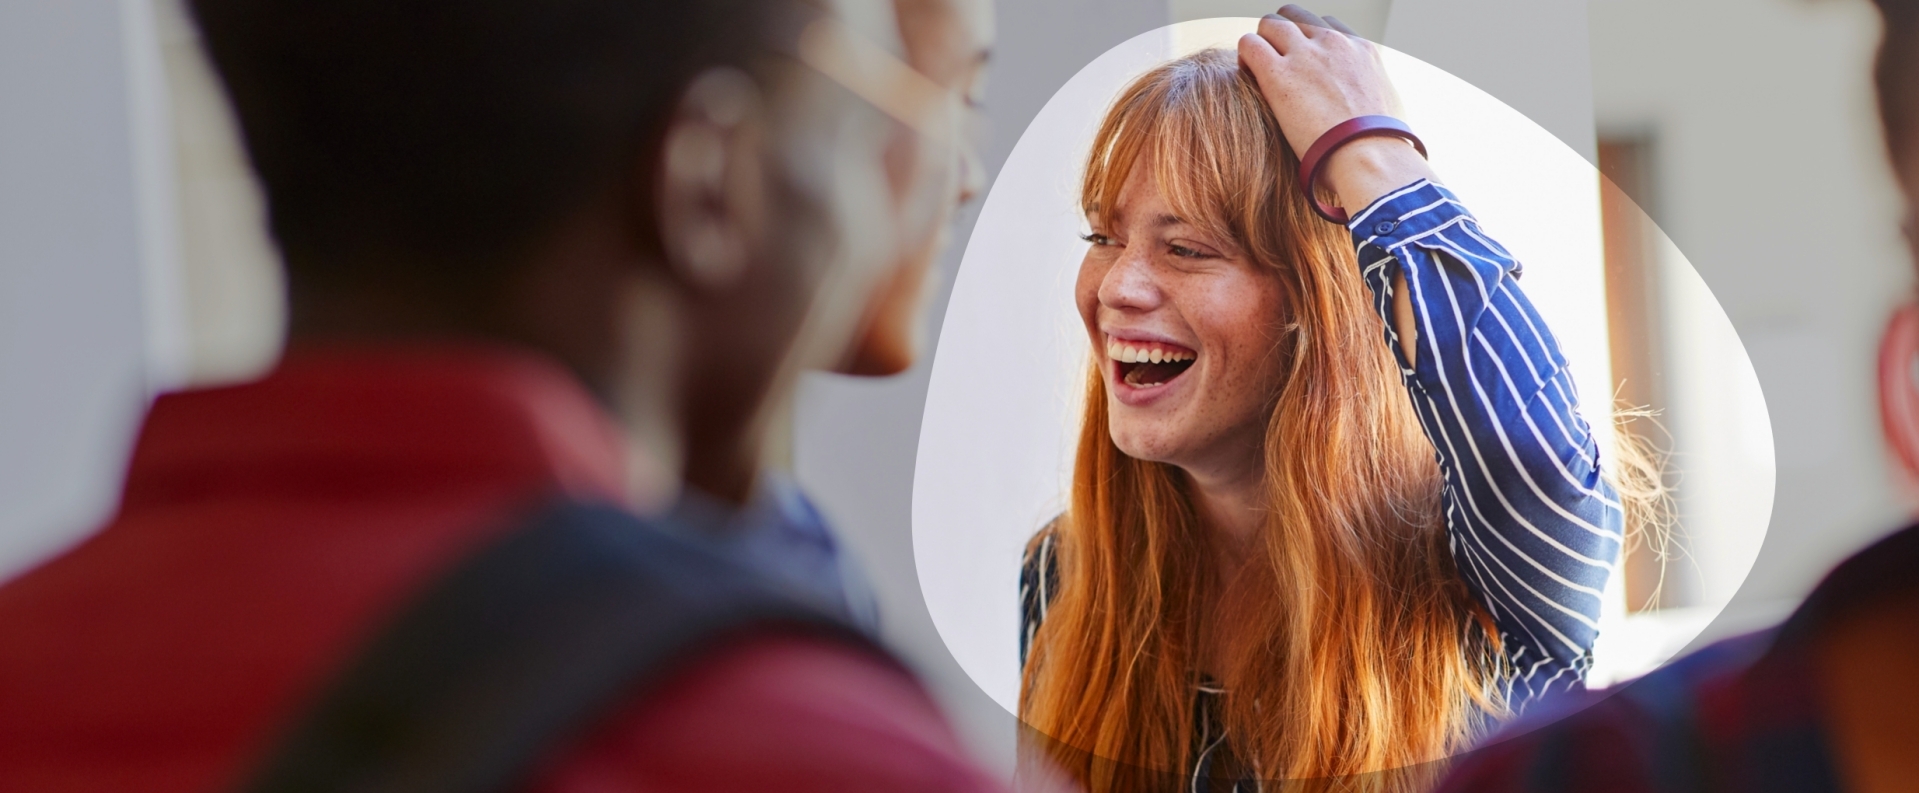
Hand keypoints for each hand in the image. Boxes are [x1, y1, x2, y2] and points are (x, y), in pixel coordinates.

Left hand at [1238, 6, 1433, 214]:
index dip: (1309, 42)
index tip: (1304, 64)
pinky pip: (1250, 45)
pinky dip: (1245, 56)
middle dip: (1282, 35)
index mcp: (1363, 50)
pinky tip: (1249, 77)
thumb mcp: (1390, 110)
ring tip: (1258, 71)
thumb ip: (1375, 99)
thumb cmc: (1381, 148)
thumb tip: (1375, 115)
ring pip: (1270, 23)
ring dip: (1261, 42)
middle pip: (1296, 17)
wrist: (1370, 157)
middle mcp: (1335, 44)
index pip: (1328, 26)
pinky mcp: (1279, 75)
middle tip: (1276, 63)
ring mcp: (1306, 55)